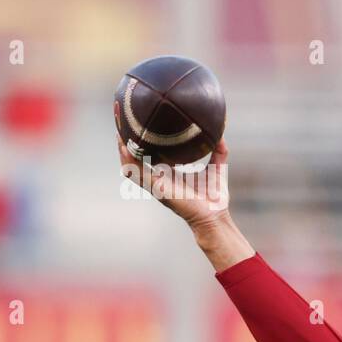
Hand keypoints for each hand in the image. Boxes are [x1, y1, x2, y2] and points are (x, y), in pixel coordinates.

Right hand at [115, 100, 230, 230]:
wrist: (215, 216)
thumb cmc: (214, 197)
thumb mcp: (215, 168)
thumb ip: (219, 152)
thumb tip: (221, 133)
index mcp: (168, 174)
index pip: (150, 156)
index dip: (142, 143)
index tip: (138, 125)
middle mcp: (159, 179)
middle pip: (135, 160)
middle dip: (127, 144)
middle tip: (123, 125)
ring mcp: (156, 185)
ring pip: (131, 167)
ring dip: (124, 151)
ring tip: (119, 134)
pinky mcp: (158, 189)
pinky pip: (139, 175)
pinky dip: (131, 162)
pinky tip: (126, 148)